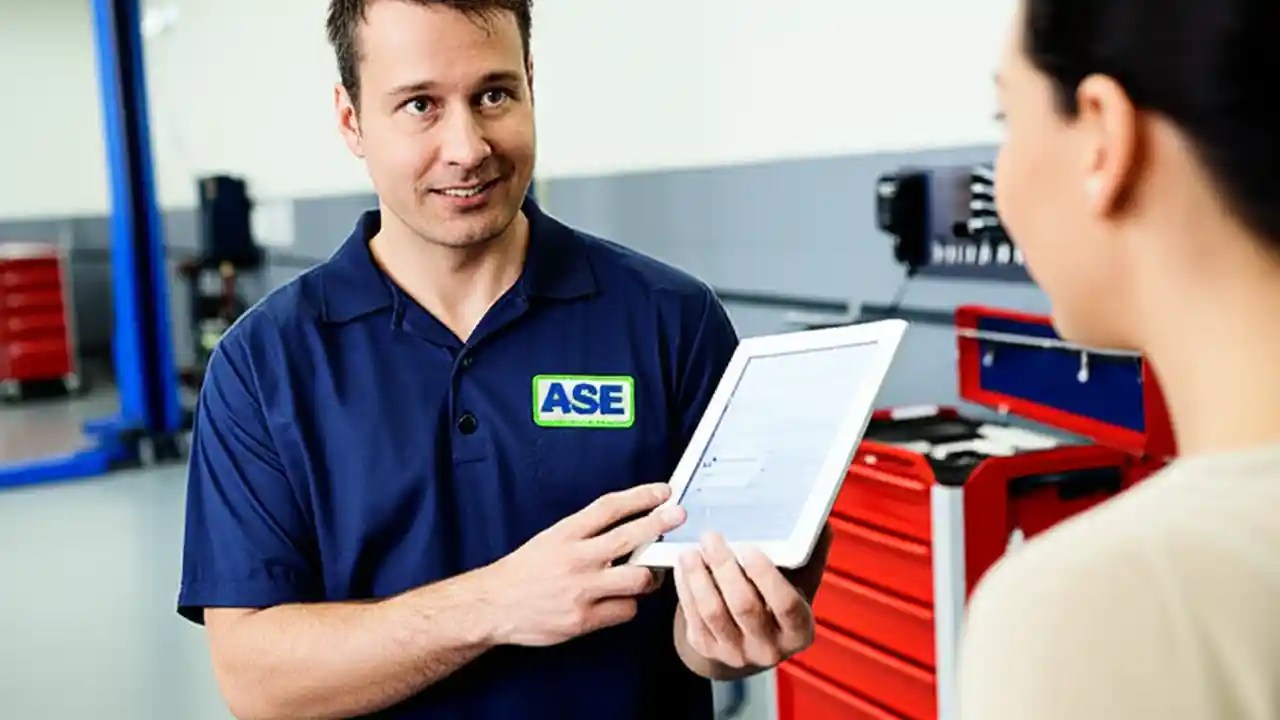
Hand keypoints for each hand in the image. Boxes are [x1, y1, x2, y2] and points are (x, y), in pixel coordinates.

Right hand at [479, 483, 686, 646]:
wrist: (493, 605)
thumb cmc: (523, 572)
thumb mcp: (550, 539)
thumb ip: (585, 534)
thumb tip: (625, 527)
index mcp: (566, 533)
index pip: (610, 507)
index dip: (640, 496)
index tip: (662, 492)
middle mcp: (576, 558)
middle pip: (630, 536)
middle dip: (659, 524)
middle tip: (678, 515)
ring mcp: (582, 590)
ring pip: (637, 578)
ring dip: (650, 576)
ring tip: (650, 574)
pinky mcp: (584, 619)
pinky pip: (625, 610)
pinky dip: (629, 605)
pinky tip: (621, 601)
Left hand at [674, 532, 821, 671]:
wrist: (749, 636)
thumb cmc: (779, 598)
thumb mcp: (800, 582)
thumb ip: (809, 554)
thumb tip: (821, 520)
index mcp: (798, 631)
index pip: (786, 605)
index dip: (766, 576)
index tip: (748, 549)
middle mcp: (769, 648)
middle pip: (744, 606)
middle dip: (725, 568)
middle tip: (711, 536)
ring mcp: (735, 652)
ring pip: (713, 612)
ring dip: (698, 577)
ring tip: (690, 550)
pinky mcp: (707, 649)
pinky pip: (692, 617)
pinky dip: (685, 588)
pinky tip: (683, 566)